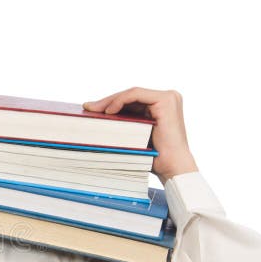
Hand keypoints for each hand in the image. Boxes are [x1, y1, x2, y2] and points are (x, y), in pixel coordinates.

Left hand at [83, 88, 197, 182]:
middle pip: (131, 96)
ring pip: (131, 94)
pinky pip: (136, 95)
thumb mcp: (136, 135)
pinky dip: (120, 101)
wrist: (172, 167)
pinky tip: (108, 111)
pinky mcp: (165, 100)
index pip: (132, 99)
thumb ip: (126, 123)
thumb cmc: (153, 157)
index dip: (111, 102)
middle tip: (88, 107)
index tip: (91, 109)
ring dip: (110, 101)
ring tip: (93, 110)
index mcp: (162, 105)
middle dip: (107, 101)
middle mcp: (168, 98)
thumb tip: (98, 117)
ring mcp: (168, 97)